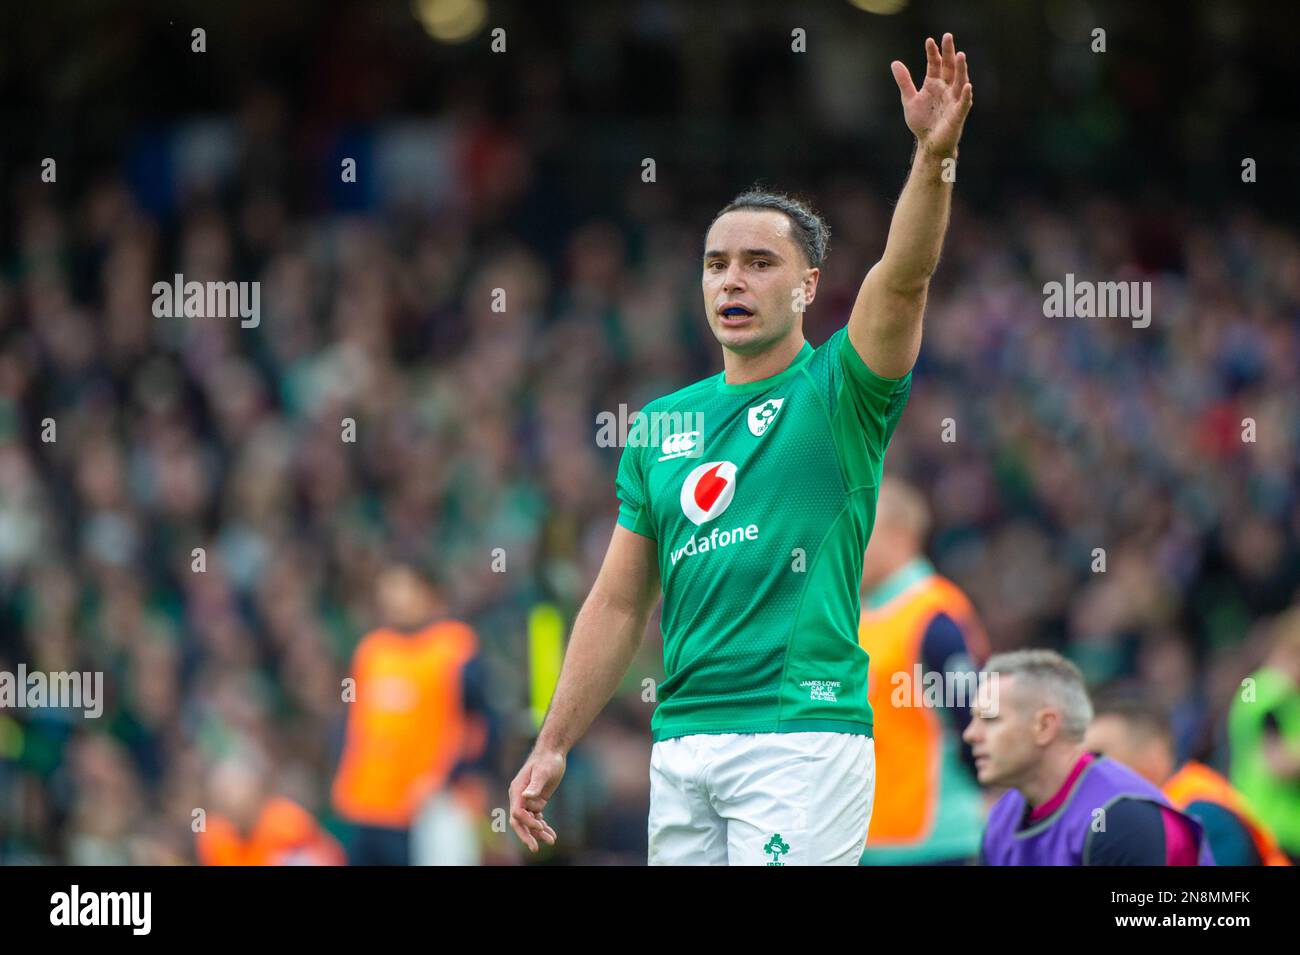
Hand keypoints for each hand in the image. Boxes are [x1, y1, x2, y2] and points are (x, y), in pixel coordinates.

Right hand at [507, 747, 563, 851]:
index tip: (541, 825)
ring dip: (539, 832)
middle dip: (527, 835)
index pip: (517, 813)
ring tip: (552, 840)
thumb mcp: (543, 771)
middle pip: (519, 822)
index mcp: (517, 790)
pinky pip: (536, 818)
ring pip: (529, 822)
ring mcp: (527, 800)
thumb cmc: (547, 760)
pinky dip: (543, 827)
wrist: (552, 752)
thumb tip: (526, 797)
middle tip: (536, 848)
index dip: (527, 821)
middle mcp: (519, 797)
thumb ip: (535, 785)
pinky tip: (552, 834)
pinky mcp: (536, 801)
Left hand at [891, 33, 972, 157]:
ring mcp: (954, 100)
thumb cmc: (922, 122)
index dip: (932, 53)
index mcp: (934, 84)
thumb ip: (904, 82)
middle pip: (949, 67)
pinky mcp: (958, 114)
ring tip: (960, 55)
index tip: (929, 41)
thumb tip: (895, 62)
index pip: (935, 64)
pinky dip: (965, 94)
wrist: (929, 144)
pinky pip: (963, 103)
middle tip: (948, 36)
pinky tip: (966, 85)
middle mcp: (946, 89)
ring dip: (961, 68)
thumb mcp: (909, 100)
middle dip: (949, 53)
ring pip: (959, 81)